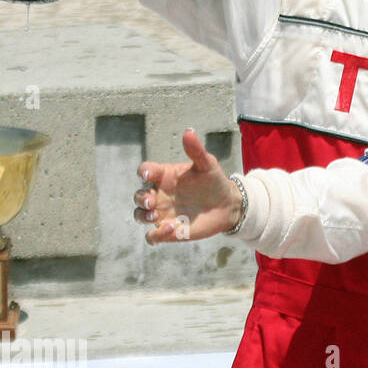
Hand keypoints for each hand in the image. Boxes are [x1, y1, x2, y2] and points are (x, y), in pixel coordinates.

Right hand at [134, 129, 241, 244]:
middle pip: (139, 195)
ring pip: (140, 215)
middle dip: (141, 198)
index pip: (146, 171)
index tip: (148, 174)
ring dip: (143, 216)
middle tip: (152, 200)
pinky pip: (153, 236)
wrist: (227, 204)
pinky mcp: (169, 230)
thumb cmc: (214, 181)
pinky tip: (172, 228)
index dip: (144, 171)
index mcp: (165, 176)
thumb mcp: (207, 164)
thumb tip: (189, 131)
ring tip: (155, 216)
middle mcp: (160, 194)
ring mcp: (163, 213)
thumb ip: (196, 150)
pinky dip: (157, 235)